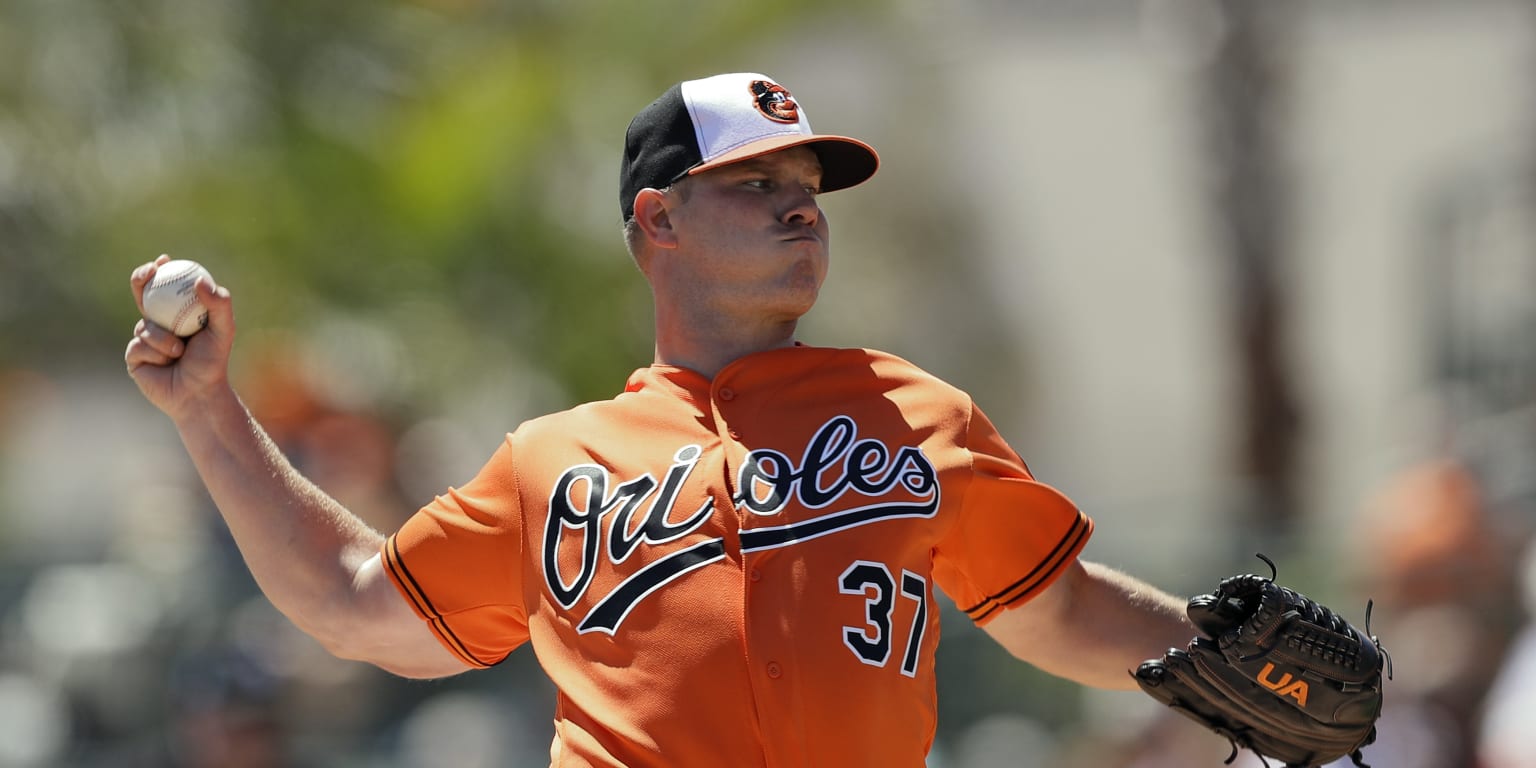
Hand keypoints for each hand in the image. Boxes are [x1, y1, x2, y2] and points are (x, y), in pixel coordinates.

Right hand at [124, 254, 236, 420]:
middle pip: (143, 295)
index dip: (159, 270)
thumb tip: (200, 280)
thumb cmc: (213, 361)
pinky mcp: (133, 357)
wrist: (199, 393)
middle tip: (148, 274)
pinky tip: (165, 364)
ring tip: (180, 352)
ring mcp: (143, 339)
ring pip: (144, 325)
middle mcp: (158, 323)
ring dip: (163, 337)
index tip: (163, 260)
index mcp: (177, 314)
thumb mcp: (223, 330)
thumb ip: (219, 304)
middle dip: (140, 279)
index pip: (165, 287)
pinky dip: (155, 352)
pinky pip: (138, 345)